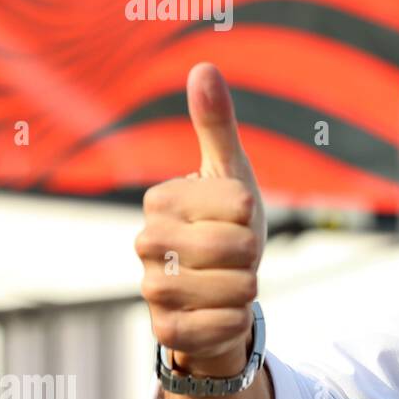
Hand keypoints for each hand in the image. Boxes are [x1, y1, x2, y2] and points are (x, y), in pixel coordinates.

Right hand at [136, 63, 266, 373]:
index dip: (252, 215)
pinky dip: (237, 322)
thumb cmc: (228, 227)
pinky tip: (225, 313)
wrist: (221, 294)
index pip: (239, 203)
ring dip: (248, 289)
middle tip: (237, 257)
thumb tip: (203, 66)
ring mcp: (150, 289)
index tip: (236, 220)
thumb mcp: (230, 175)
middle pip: (235, 247)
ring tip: (232, 284)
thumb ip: (216, 124)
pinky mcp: (164, 332)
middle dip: (252, 254)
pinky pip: (221, 327)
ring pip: (233, 289)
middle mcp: (145, 242)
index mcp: (161, 200)